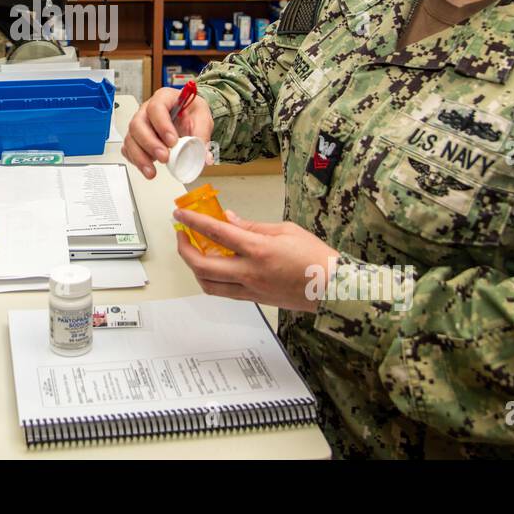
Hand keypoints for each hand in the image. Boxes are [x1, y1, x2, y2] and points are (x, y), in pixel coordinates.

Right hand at [123, 86, 213, 179]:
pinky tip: (146, 168)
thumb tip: (204, 157)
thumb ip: (202, 135)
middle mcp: (147, 110)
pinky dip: (135, 160)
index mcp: (164, 98)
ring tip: (152, 171)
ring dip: (140, 157)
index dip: (162, 125)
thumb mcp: (202, 118)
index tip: (172, 141)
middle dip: (149, 143)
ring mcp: (140, 125)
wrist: (187, 117)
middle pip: (138, 124)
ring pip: (131, 138)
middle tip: (164, 157)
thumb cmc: (191, 112)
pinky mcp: (137, 139)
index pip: (156, 107)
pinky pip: (129, 149)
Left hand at [172, 208, 338, 312]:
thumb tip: (228, 218)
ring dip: (194, 267)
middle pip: (202, 265)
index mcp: (258, 249)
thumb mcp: (285, 230)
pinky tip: (213, 266)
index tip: (181, 214)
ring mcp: (250, 289)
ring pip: (208, 284)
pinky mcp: (253, 299)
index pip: (216, 232)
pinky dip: (211, 279)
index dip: (193, 222)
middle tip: (182, 235)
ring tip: (194, 251)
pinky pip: (223, 292)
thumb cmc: (315, 257)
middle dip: (184, 249)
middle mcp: (249, 272)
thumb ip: (252, 225)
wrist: (332, 288)